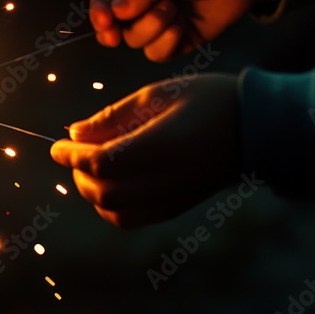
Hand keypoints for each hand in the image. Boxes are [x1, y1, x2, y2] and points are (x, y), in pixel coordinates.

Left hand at [50, 73, 241, 227]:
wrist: (258, 126)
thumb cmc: (207, 100)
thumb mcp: (158, 95)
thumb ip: (113, 116)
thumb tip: (74, 132)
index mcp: (161, 147)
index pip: (101, 163)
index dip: (72, 156)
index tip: (57, 145)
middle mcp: (165, 180)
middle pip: (103, 193)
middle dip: (79, 174)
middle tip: (72, 153)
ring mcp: (172, 198)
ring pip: (114, 212)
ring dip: (92, 192)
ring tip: (92, 166)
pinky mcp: (176, 207)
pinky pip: (131, 218)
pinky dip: (110, 206)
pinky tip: (112, 182)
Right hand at [90, 0, 281, 61]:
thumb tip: (115, 12)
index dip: (98, 8)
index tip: (105, 23)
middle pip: (115, 23)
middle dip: (128, 24)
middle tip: (135, 25)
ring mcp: (157, 21)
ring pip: (135, 40)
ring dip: (153, 29)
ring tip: (175, 10)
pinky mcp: (174, 40)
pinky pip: (156, 53)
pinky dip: (166, 43)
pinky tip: (183, 27)